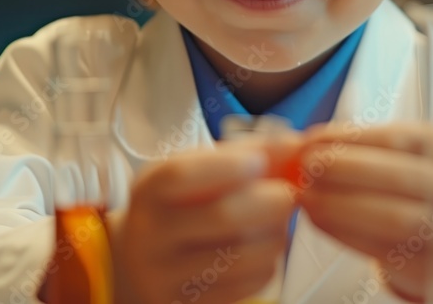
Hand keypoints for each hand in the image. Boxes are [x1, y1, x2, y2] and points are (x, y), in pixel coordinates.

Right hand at [108, 139, 300, 303]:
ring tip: (275, 222)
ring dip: (275, 234)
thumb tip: (293, 145)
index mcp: (150, 191)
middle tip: (287, 193)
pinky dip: (269, 263)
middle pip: (223, 216)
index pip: (181, 176)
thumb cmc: (179, 205)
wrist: (139, 261)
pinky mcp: (191, 303)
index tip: (259, 162)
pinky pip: (249, 283)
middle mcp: (151, 235)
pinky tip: (261, 248)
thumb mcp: (194, 171)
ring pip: (244, 254)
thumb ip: (243, 152)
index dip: (227, 166)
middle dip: (270, 200)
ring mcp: (169, 275)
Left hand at [296, 122, 432, 301]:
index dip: (349, 138)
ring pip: (394, 218)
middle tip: (306, 168)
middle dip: (343, 170)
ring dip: (339, 206)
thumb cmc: (423, 185)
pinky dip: (345, 234)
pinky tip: (321, 221)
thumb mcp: (410, 155)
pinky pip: (386, 252)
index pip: (398, 139)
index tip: (311, 139)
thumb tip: (311, 143)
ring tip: (307, 197)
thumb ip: (368, 149)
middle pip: (399, 178)